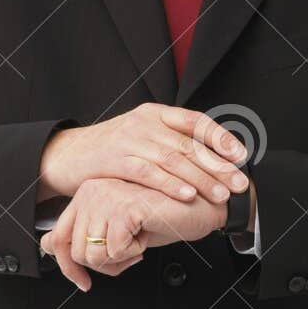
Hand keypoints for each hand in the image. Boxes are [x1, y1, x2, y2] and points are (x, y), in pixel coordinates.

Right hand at [38, 103, 248, 206]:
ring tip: (221, 194)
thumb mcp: (140, 136)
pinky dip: (171, 185)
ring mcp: (129, 140)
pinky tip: (188, 195)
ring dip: (202, 179)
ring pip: (174, 160)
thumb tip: (210, 158)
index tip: (241, 155)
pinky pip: (149, 173)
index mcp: (154, 113)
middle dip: (219, 166)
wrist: (67, 154)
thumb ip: (169, 141)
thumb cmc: (109, 150)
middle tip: (240, 183)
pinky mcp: (115, 160)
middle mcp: (144, 122)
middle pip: (189, 144)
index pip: (195, 121)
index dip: (220, 137)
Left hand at [38, 176, 230, 291]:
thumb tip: (49, 247)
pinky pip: (114, 250)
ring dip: (119, 259)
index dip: (67, 267)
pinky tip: (144, 236)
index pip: (57, 238)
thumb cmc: (161, 219)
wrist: (199, 209)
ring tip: (137, 241)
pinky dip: (132, 253)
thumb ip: (84, 235)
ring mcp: (106, 197)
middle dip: (103, 265)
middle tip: (129, 253)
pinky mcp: (124, 206)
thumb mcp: (116, 230)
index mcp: (86, 195)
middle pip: (75, 252)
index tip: (84, 282)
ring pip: (92, 254)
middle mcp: (91, 191)